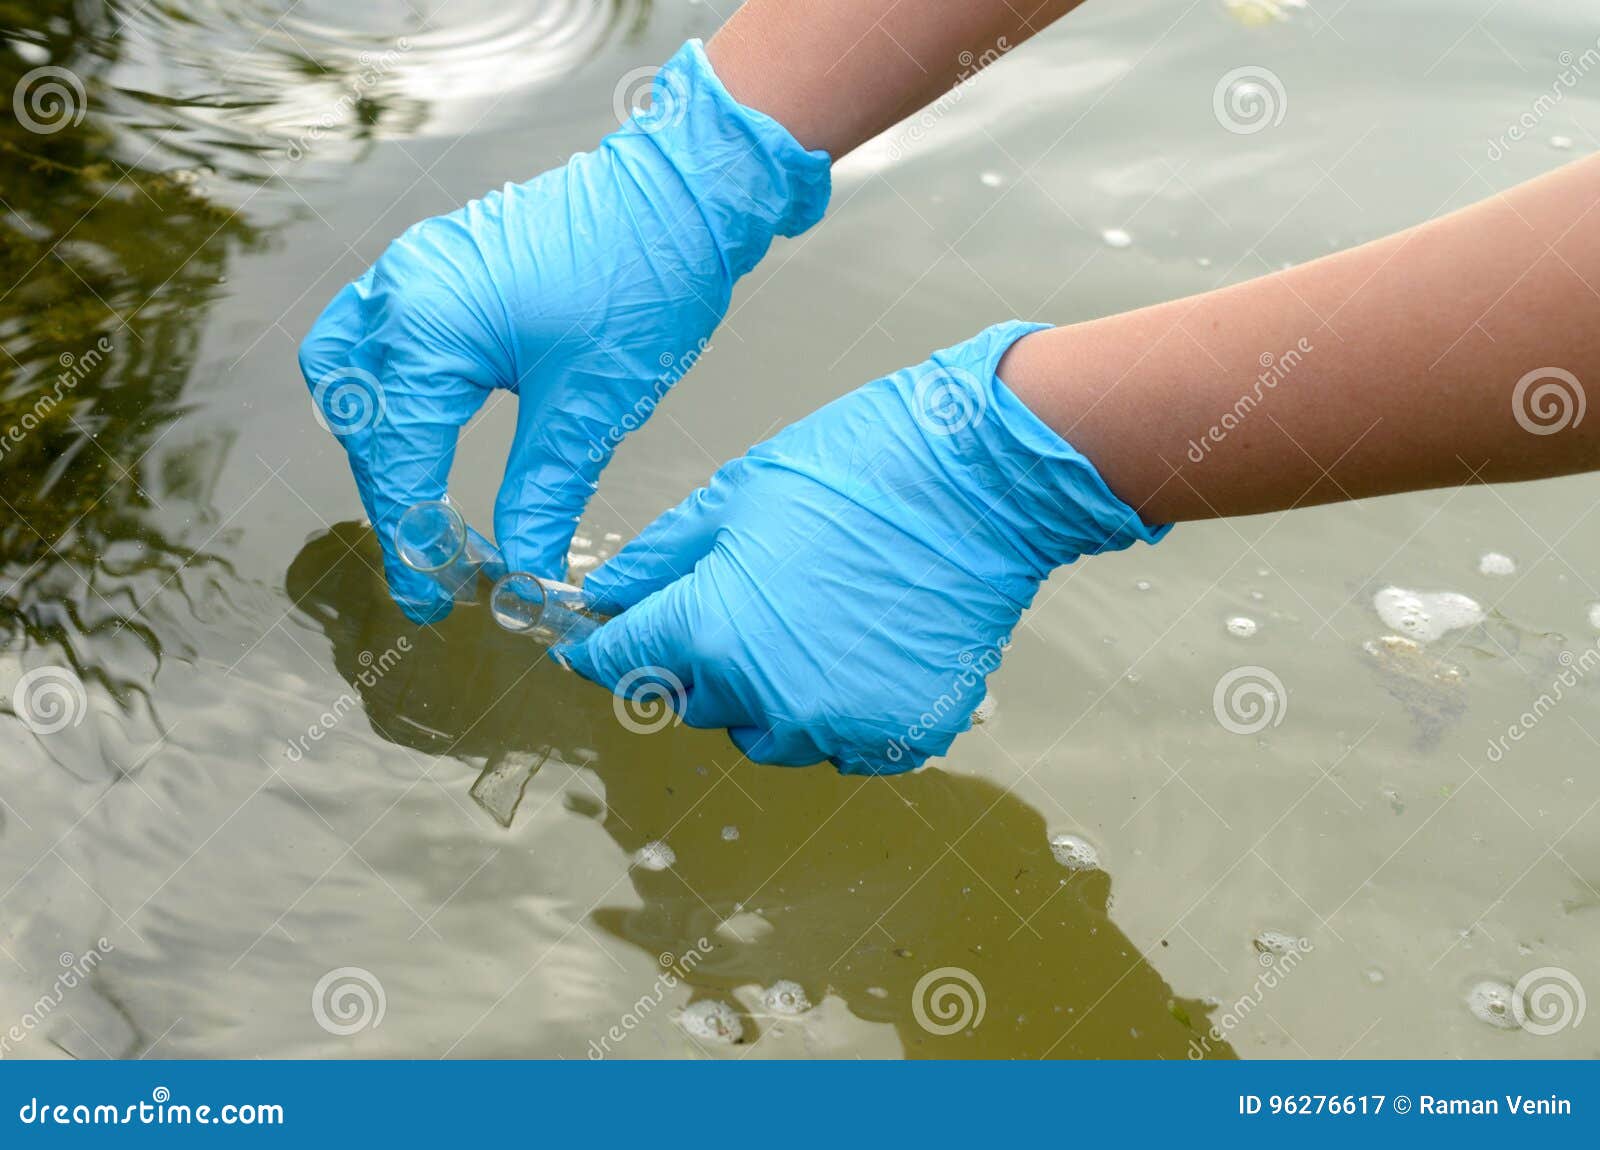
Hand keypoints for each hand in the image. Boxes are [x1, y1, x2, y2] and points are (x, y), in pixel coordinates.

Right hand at [297, 40, 828, 621]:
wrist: (682, 193)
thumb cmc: (642, 283)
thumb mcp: (590, 408)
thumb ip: (542, 496)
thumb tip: (524, 575)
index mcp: (429, 326)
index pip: (399, 458)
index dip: (413, 541)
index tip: (433, 601)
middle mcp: (402, 289)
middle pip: (363, 422)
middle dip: (392, 498)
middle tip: (433, 563)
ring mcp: (414, 266)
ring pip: (350, 373)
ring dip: (375, 443)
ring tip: (418, 504)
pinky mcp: (439, 262)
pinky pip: (377, 335)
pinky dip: (387, 394)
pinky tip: (422, 430)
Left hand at [564, 323, 1167, 773]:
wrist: (981, 481)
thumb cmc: (859, 469)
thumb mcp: (736, 496)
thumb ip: (661, 558)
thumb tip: (607, 594)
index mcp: (712, 629)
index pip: (626, 662)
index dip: (600, 652)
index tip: (589, 648)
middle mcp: (767, 694)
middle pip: (697, 705)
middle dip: (695, 665)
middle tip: (733, 608)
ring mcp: (839, 721)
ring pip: (771, 738)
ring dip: (766, 698)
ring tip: (801, 629)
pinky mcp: (901, 734)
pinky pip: (845, 748)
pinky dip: (839, 714)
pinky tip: (855, 653)